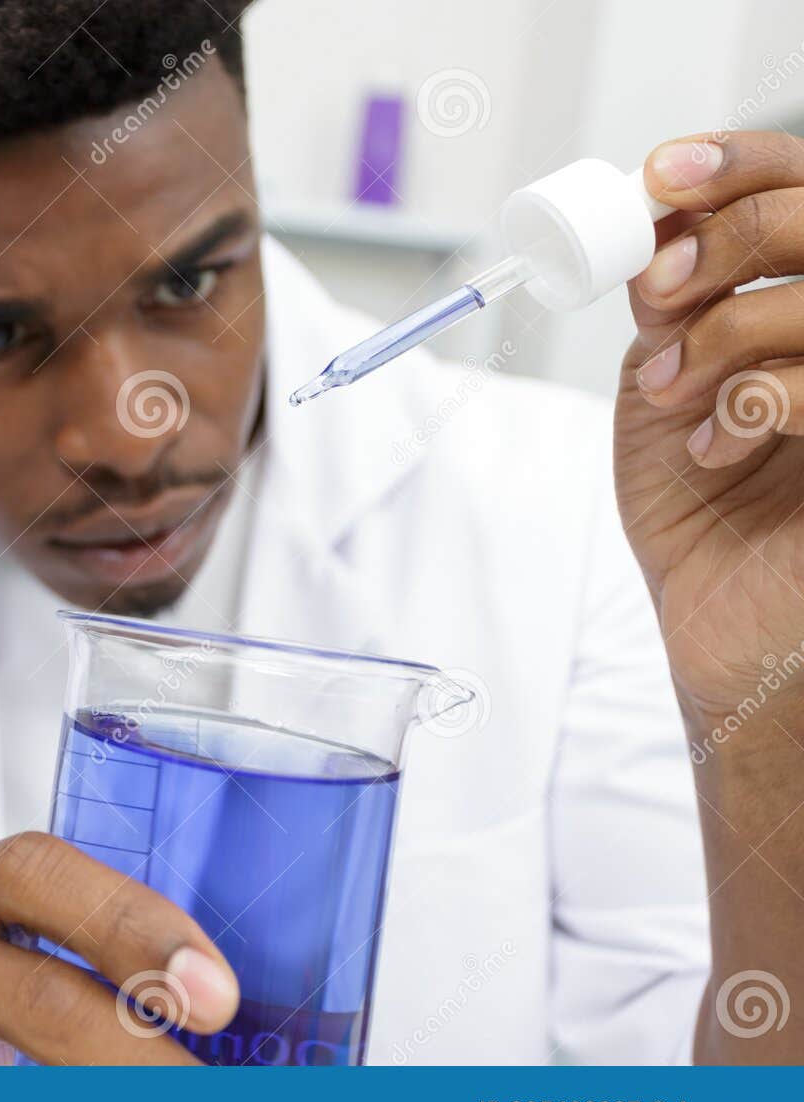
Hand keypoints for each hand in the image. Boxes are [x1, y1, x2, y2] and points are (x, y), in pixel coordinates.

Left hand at [615, 130, 803, 725]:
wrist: (720, 626)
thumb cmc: (701, 509)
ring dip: (725, 333)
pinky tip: (718, 444)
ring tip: (672, 393)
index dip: (742, 165)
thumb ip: (671, 306)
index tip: (664, 174)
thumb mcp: (666, 388)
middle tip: (662, 293)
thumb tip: (656, 217)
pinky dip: (756, 400)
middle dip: (728, 239)